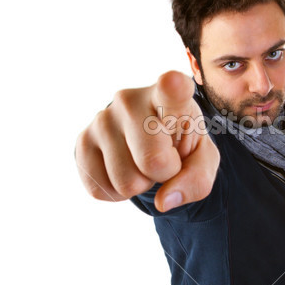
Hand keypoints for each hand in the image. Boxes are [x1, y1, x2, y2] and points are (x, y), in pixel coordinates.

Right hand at [74, 70, 219, 211]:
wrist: (146, 140)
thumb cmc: (180, 145)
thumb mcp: (202, 159)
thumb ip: (197, 179)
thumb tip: (163, 202)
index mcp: (168, 95)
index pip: (170, 90)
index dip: (172, 89)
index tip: (173, 82)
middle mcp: (130, 100)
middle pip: (152, 161)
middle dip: (164, 174)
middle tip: (164, 158)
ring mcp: (102, 119)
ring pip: (125, 182)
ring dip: (140, 184)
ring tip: (142, 162)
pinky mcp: (82, 141)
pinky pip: (100, 189)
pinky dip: (117, 193)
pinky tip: (123, 169)